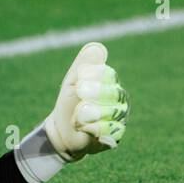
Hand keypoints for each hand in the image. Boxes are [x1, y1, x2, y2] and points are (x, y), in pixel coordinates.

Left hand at [43, 42, 127, 160]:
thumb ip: (84, 65)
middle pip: (113, 93)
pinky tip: (84, 129)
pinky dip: (94, 130)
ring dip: (90, 114)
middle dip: (95, 94)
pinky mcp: (117, 135)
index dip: (95, 76)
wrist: (64, 132)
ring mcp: (119, 116)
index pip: (108, 75)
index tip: (80, 82)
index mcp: (109, 81)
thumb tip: (98, 47)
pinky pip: (111, 131)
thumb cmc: (69, 103)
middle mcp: (118, 98)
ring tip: (78, 116)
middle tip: (81, 94)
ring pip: (112, 113)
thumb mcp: (72, 82)